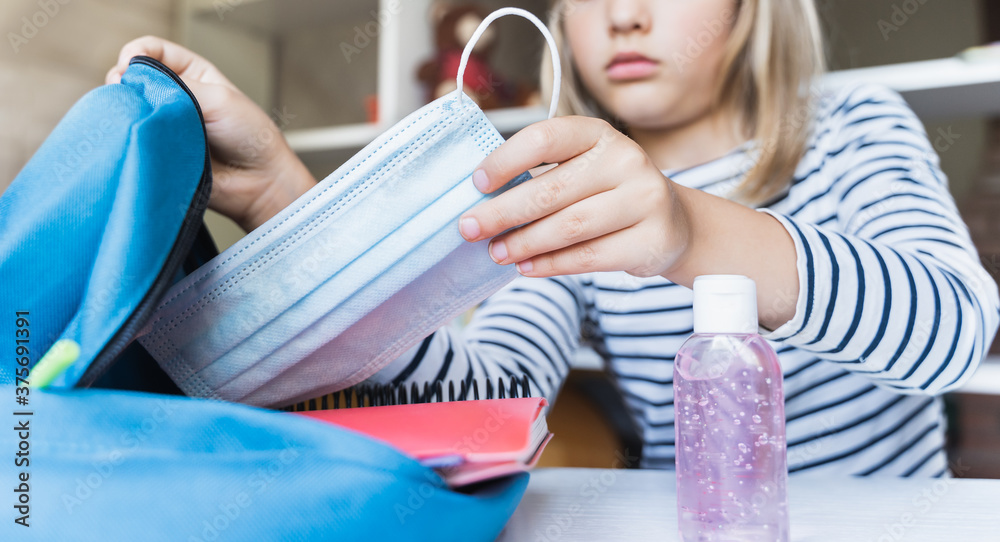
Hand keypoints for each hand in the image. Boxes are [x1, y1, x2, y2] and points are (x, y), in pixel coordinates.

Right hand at [106, 36, 315, 231]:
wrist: (260, 182)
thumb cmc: (251, 137)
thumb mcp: (218, 98)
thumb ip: (177, 87)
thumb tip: (134, 80)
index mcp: (193, 75)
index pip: (152, 51)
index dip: (136, 52)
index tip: (129, 66)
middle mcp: (175, 97)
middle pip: (134, 79)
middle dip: (122, 81)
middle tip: (122, 91)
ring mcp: (165, 125)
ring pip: (130, 109)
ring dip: (124, 109)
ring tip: (128, 114)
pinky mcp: (159, 150)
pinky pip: (135, 139)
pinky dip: (128, 135)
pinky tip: (131, 135)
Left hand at [458, 116, 691, 277]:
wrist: (672, 223)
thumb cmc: (608, 194)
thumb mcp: (582, 170)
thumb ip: (541, 179)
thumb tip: (482, 206)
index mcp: (598, 134)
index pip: (545, 138)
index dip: (506, 160)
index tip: (477, 183)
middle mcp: (625, 159)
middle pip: (552, 189)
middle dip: (503, 212)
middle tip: (470, 228)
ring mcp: (643, 199)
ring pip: (569, 227)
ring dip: (524, 243)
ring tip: (497, 253)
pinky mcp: (651, 239)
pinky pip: (589, 256)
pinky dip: (551, 265)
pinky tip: (526, 267)